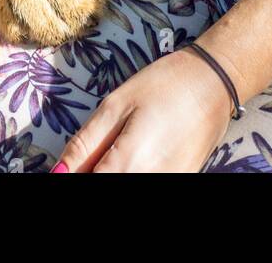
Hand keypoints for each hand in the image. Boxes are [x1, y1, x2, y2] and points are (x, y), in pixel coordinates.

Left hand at [49, 47, 234, 172]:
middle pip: (104, 187)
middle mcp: (150, 182)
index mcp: (128, 164)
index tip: (69, 167)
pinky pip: (146, 184)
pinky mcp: (181, 183)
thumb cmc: (164, 84)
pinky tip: (132, 155)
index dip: (72, 176)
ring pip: (126, 188)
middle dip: (92, 173)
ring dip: (110, 172)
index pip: (85, 186)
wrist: (214, 83)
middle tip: (94, 154)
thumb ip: (84, 144)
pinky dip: (133, 172)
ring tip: (113, 152)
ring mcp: (168, 185)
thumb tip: (57, 174)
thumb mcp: (116, 104)